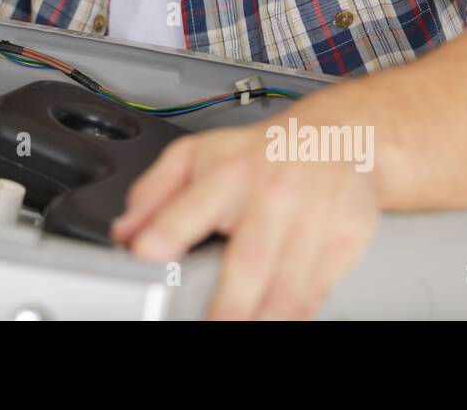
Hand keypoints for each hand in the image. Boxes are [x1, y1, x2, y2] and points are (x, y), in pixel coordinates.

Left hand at [110, 120, 380, 319]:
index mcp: (230, 173)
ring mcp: (312, 222)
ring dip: (264, 319)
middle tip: (209, 325)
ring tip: (238, 330)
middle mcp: (273, 196)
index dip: (166, 230)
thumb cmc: (259, 153)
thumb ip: (154, 192)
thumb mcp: (197, 155)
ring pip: (289, 286)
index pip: (192, 205)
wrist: (337, 136)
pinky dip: (295, 316)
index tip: (146, 252)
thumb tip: (123, 232)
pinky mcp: (342, 245)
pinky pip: (316, 294)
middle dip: (228, 303)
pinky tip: (275, 323)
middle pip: (250, 257)